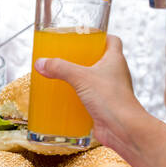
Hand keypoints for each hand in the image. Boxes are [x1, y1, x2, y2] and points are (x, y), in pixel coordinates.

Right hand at [32, 36, 143, 150]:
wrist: (124, 130)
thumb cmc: (111, 99)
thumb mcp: (81, 78)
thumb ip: (60, 68)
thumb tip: (41, 63)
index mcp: (115, 60)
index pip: (112, 41)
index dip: (100, 36)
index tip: (85, 36)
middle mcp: (115, 74)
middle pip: (101, 59)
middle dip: (84, 58)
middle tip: (66, 56)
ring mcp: (111, 91)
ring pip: (95, 79)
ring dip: (81, 79)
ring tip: (62, 76)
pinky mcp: (105, 107)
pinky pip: (91, 98)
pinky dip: (79, 97)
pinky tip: (66, 99)